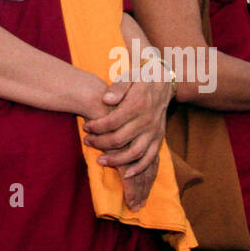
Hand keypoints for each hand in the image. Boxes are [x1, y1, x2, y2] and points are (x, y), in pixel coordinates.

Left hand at [81, 75, 171, 209]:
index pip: (112, 121)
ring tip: (100, 160)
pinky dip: (139, 168)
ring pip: (134, 152)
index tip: (86, 127)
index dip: (96, 126)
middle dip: (100, 143)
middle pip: (120, 139)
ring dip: (116, 160)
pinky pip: (151, 158)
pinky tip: (127, 174)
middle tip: (87, 141)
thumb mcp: (129, 77)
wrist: (164, 82)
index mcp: (137, 105)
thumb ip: (118, 88)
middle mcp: (147, 121)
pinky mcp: (159, 138)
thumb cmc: (140, 79)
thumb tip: (106, 99)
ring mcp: (154, 132)